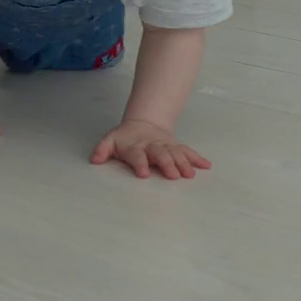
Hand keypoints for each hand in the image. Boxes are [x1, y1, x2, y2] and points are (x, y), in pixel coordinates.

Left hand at [91, 119, 210, 179]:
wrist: (143, 124)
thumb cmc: (125, 139)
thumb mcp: (110, 141)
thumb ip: (102, 150)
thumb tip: (94, 160)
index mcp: (136, 147)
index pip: (137, 156)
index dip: (140, 164)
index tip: (144, 174)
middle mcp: (153, 147)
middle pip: (161, 154)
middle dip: (167, 164)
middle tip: (173, 176)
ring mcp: (166, 146)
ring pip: (176, 153)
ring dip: (184, 163)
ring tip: (190, 174)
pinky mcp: (175, 147)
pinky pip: (187, 151)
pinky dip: (197, 158)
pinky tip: (206, 165)